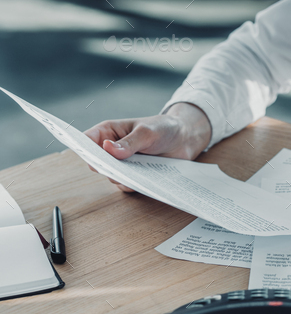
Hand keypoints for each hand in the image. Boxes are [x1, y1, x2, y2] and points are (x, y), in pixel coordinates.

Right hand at [83, 103, 212, 191]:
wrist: (184, 139)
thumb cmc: (163, 128)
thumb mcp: (147, 132)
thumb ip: (129, 142)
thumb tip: (108, 149)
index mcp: (108, 131)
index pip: (86, 140)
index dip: (82, 148)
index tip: (88, 156)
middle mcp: (111, 149)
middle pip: (96, 163)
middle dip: (105, 166)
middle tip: (117, 167)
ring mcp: (121, 164)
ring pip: (110, 176)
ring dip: (121, 176)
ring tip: (137, 171)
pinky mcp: (133, 176)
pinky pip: (125, 185)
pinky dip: (133, 184)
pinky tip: (144, 179)